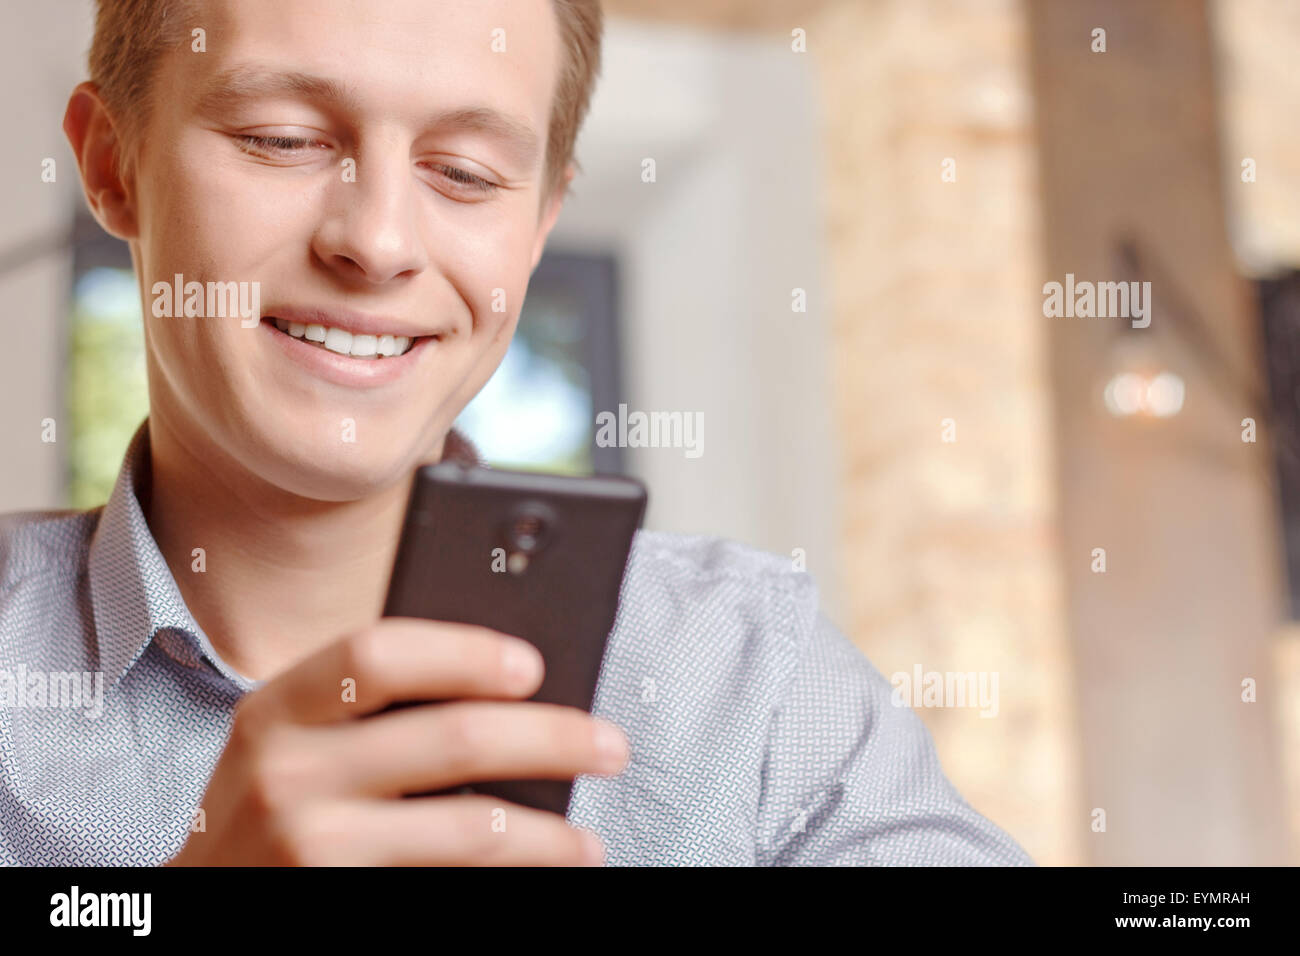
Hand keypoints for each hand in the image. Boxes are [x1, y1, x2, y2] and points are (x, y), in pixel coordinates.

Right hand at [166, 618, 626, 864]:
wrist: (200, 908)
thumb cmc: (272, 812)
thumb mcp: (293, 745)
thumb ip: (369, 709)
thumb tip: (512, 685)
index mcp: (278, 707)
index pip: (380, 650)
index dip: (467, 651)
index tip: (533, 665)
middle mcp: (284, 772)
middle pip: (455, 738)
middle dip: (552, 739)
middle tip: (609, 745)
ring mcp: (307, 846)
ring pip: (471, 830)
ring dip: (550, 835)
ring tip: (589, 840)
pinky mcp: (335, 901)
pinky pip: (451, 885)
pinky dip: (513, 878)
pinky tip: (542, 872)